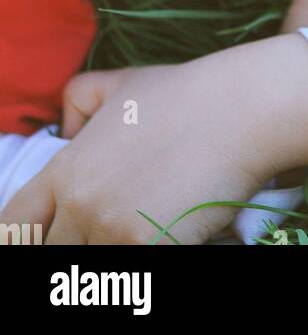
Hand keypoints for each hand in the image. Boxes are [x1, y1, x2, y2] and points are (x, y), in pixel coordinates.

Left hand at [0, 54, 274, 244]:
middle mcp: (80, 204)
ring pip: (96, 266)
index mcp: (66, 169)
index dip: (26, 236)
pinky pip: (135, 271)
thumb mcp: (121, 82)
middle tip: (117, 224)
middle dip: (80, 244)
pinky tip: (171, 233)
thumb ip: (80, 100)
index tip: (49, 236)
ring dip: (117, 247)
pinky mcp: (149, 248)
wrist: (239, 108)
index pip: (15, 224)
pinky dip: (150, 256)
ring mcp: (112, 229)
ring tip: (148, 224)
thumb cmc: (185, 94)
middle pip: (56, 253)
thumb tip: (67, 132)